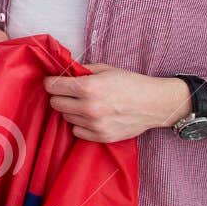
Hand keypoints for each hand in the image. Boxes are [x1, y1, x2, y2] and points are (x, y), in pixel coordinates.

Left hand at [44, 65, 191, 141]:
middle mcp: (89, 107)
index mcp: (88, 87)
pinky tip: (92, 117)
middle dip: (60, 96)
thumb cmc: (131, 83)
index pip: (52, 87)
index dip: (51, 83)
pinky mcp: (101, 137)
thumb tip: (62, 72)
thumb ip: (81, 71)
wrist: (155, 104)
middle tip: (70, 93)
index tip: (54, 82)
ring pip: (66, 117)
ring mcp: (94, 125)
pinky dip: (81, 124)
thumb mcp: (105, 69)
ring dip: (71, 110)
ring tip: (86, 104)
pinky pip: (77, 131)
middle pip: (55, 104)